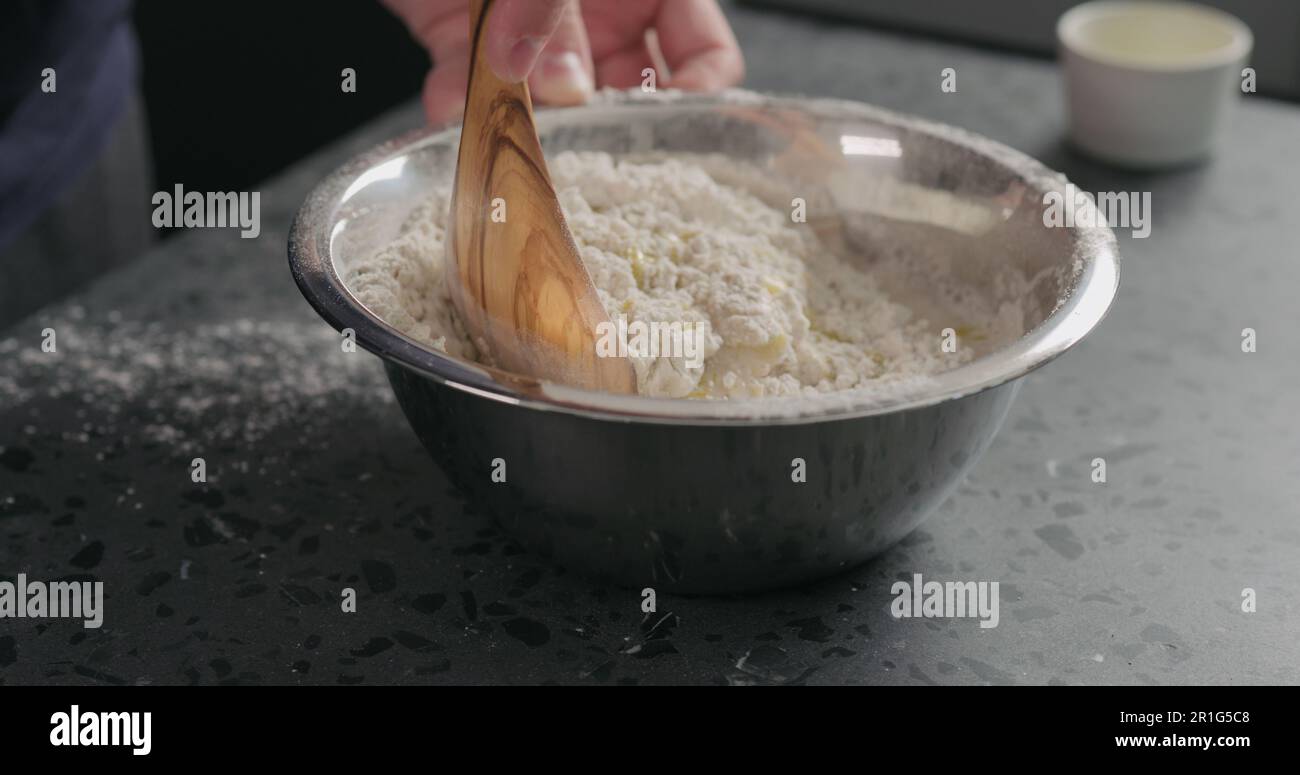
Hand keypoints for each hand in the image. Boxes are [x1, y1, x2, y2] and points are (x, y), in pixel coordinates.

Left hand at [383, 0, 744, 123]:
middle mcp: (599, 14)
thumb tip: (562, 85)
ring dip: (522, 123)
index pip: (702, 53)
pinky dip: (459, 101)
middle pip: (622, 95)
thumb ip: (553, 3)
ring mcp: (533, 30)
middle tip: (575, 148)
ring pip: (542, 102)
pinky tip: (450, 107)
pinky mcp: (467, 40)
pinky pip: (471, 86)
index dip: (694, 98)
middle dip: (597, 126)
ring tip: (506, 132)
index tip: (661, 137)